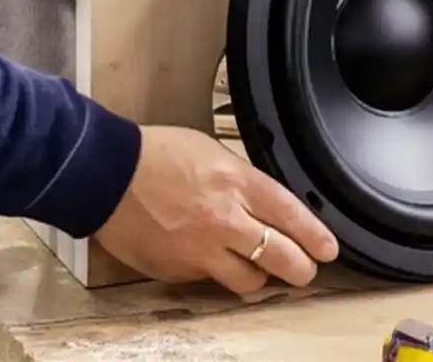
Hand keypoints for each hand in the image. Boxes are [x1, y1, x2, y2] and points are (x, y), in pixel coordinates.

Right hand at [94, 127, 338, 294]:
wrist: (105, 174)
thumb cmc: (155, 156)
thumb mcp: (211, 152)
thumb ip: (241, 180)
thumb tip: (264, 201)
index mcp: (237, 182)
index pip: (292, 215)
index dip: (316, 237)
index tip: (328, 249)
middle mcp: (225, 219)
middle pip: (282, 257)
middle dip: (301, 268)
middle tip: (304, 269)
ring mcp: (201, 249)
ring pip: (249, 280)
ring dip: (258, 276)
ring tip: (257, 267)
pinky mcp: (178, 269)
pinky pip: (209, 280)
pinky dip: (215, 272)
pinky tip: (209, 258)